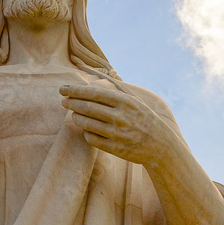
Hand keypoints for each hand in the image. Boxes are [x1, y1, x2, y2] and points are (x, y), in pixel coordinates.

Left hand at [59, 82, 178, 168]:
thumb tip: (96, 76)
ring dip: (76, 117)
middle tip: (63, 101)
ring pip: (87, 124)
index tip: (63, 89)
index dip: (76, 90)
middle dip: (71, 103)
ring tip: (73, 113)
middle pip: (87, 108)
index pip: (94, 93)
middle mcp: (121, 117)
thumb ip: (116, 90)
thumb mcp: (134, 100)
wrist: (160, 145)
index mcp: (125, 102)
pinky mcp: (115, 148)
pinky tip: (86, 129)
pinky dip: (85, 133)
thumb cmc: (144, 119)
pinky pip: (92, 139)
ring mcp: (117, 134)